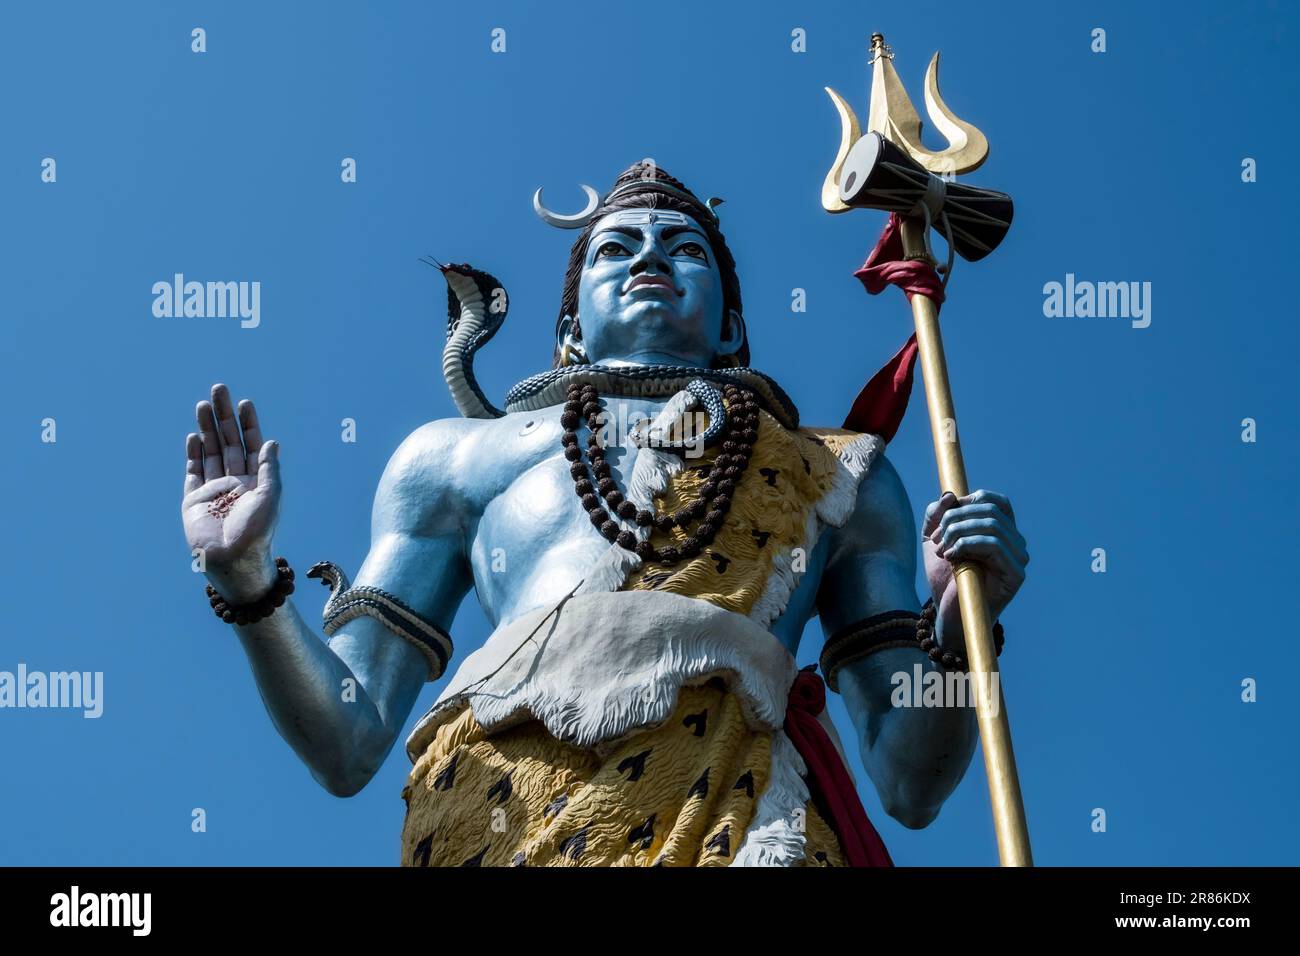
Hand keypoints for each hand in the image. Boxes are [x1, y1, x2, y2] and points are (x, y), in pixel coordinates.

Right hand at [182, 384, 281, 601]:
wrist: (233, 560)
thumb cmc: (257, 532)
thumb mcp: (270, 496)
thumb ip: (268, 468)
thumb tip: (271, 441)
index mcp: (255, 482)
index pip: (251, 445)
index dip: (248, 424)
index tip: (245, 403)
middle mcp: (234, 483)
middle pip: (227, 442)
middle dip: (223, 416)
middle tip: (219, 390)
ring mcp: (213, 490)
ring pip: (209, 451)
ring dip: (206, 428)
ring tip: (203, 404)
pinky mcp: (194, 500)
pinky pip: (193, 472)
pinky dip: (193, 453)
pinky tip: (194, 436)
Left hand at [922, 489, 1027, 623]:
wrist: (947, 613)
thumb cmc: (945, 577)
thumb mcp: (934, 539)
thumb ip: (937, 515)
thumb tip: (950, 496)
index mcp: (1000, 531)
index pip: (995, 501)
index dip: (969, 500)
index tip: (945, 516)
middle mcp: (1015, 542)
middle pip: (989, 511)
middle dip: (956, 520)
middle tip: (936, 539)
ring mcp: (1018, 558)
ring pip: (991, 525)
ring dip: (958, 533)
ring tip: (941, 550)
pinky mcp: (1016, 574)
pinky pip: (994, 545)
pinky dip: (966, 545)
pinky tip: (950, 558)